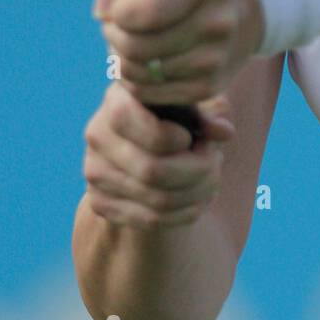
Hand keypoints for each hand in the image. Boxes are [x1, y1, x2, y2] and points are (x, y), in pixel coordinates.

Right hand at [83, 80, 234, 229]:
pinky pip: (152, 220)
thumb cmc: (173, 117)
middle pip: (153, 171)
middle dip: (198, 170)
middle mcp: (98, 134)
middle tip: (216, 161)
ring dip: (198, 192)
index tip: (191, 137)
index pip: (141, 127)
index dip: (176, 139)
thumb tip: (225, 132)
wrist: (140, 146)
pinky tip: (200, 199)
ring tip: (213, 178)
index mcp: (118, 99)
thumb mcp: (190, 108)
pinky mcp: (99, 203)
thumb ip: (207, 115)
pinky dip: (186, 212)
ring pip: (158, 199)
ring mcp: (94, 171)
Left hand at [92, 0, 264, 107]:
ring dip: (119, 55)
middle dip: (113, 33)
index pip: (147, 11)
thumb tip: (103, 12)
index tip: (122, 0)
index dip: (119, 9)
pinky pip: (145, 91)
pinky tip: (140, 58)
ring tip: (129, 36)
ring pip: (136, 72)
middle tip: (116, 22)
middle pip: (136, 47)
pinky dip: (131, 77)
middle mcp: (217, 21)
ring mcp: (215, 58)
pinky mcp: (208, 87)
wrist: (241, 4)